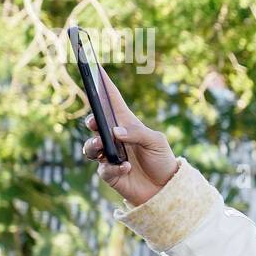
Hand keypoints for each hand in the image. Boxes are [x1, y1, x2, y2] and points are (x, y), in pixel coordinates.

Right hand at [80, 67, 177, 206]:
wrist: (165, 188)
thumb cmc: (162, 159)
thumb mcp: (156, 141)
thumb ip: (138, 134)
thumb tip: (115, 131)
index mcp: (127, 124)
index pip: (112, 101)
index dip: (103, 85)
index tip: (94, 67)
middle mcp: (114, 138)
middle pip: (94, 123)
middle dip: (91, 120)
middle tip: (95, 122)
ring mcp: (109, 155)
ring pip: (90, 147)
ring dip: (94, 146)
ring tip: (104, 147)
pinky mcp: (109, 173)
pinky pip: (103, 169)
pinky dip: (114, 168)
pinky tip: (126, 167)